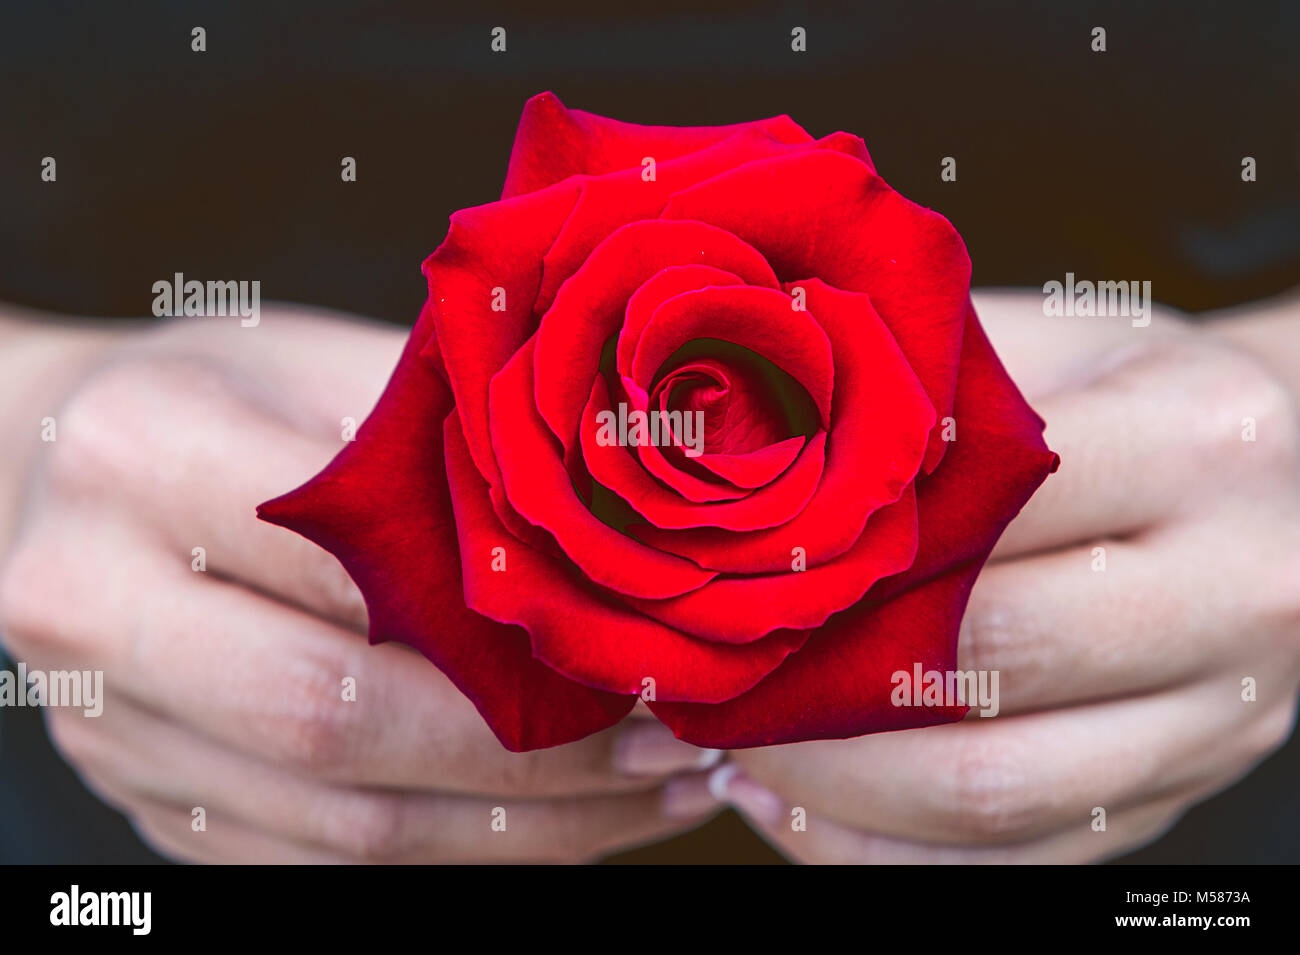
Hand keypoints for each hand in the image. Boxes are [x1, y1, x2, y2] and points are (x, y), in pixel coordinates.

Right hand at [0, 306, 721, 862]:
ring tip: (652, 797)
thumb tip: (620, 521)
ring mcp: (110, 728)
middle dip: (529, 756)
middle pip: (332, 720)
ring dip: (521, 830)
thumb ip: (439, 432)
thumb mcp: (318, 364)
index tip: (637, 645)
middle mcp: (91, 606)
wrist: (51, 468)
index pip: (343, 565)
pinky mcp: (151, 801)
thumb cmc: (214, 395)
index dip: (509, 627)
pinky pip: (321, 865)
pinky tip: (563, 827)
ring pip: (340, 827)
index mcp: (138, 460)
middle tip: (670, 746)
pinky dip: (458, 856)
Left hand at [708, 290, 1299, 861]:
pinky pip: (1018, 861)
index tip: (723, 570)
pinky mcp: (1184, 792)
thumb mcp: (1052, 340)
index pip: (989, 512)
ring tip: (727, 754)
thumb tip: (744, 435)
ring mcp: (1222, 712)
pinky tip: (797, 809)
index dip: (837, 552)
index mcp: (1201, 443)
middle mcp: (1237, 588)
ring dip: (829, 789)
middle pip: (986, 664)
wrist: (1289, 476)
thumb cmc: (1134, 392)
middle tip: (700, 679)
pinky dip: (886, 853)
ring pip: (994, 791)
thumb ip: (928, 386)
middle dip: (809, 686)